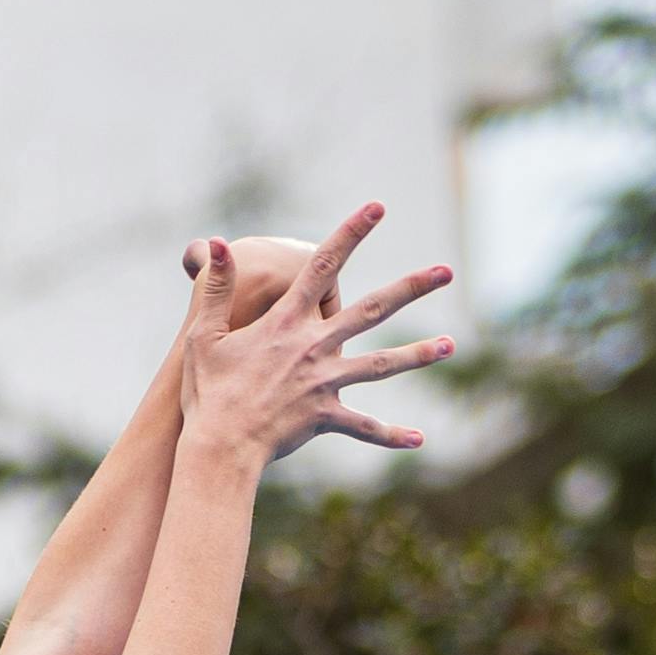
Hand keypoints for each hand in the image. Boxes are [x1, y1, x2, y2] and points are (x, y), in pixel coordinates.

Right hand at [177, 209, 455, 470]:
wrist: (219, 447)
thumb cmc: (208, 391)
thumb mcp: (205, 335)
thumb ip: (216, 287)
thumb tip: (218, 242)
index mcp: (287, 322)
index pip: (324, 267)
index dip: (351, 233)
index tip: (377, 208)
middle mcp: (314, 347)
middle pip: (373, 310)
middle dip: (411, 288)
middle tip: (447, 270)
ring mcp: (324, 383)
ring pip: (381, 366)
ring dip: (418, 355)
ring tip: (450, 345)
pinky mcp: (325, 418)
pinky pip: (364, 427)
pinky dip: (390, 435)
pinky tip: (419, 439)